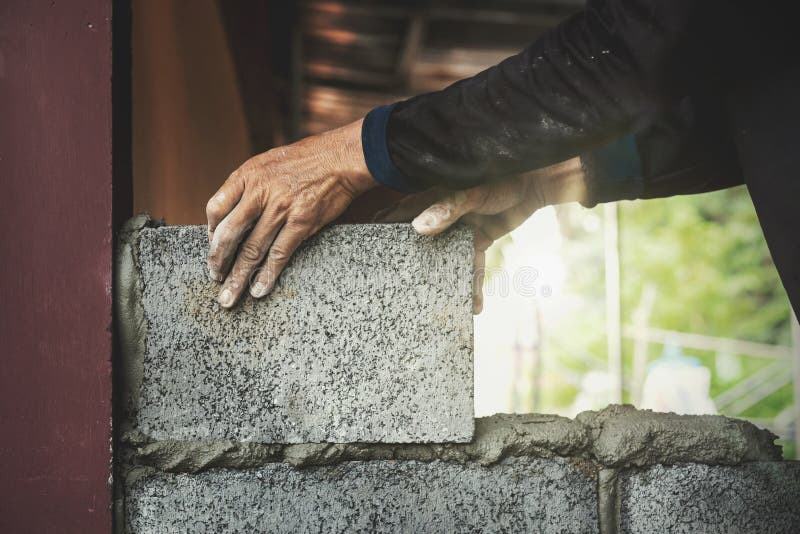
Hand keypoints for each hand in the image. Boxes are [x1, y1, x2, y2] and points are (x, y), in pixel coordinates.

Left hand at [206, 119, 374, 307]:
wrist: (339, 158)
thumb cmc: (306, 160)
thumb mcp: (268, 162)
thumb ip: (249, 186)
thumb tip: (234, 215)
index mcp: (247, 175)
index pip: (216, 208)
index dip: (210, 232)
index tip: (213, 246)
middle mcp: (259, 192)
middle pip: (228, 233)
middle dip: (218, 260)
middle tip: (214, 277)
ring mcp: (280, 208)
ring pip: (251, 249)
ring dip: (238, 277)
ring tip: (229, 296)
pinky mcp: (301, 222)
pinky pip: (279, 254)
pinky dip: (267, 275)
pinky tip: (259, 290)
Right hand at [375, 157, 584, 313]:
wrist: (539, 181)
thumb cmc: (502, 176)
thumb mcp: (473, 192)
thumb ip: (447, 210)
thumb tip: (418, 230)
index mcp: (432, 198)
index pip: (398, 216)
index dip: (381, 232)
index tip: (363, 252)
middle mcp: (442, 214)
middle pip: (420, 244)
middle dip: (413, 267)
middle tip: (400, 292)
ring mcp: (460, 228)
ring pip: (446, 260)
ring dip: (447, 283)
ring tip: (443, 310)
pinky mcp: (478, 238)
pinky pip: (471, 265)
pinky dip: (473, 284)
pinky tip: (475, 306)